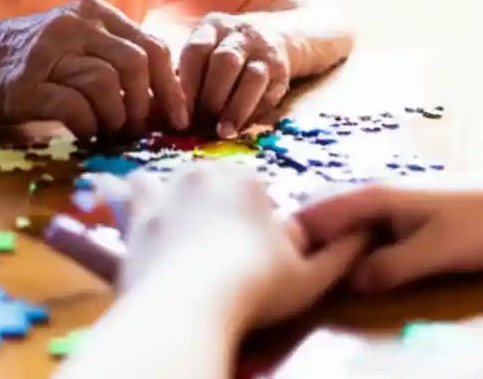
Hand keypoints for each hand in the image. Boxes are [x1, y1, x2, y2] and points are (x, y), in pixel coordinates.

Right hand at [0, 0, 188, 138]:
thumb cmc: (34, 60)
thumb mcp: (78, 42)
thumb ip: (117, 56)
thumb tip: (167, 98)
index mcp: (94, 12)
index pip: (152, 45)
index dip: (171, 85)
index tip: (177, 116)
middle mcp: (74, 24)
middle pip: (135, 62)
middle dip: (146, 104)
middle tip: (140, 130)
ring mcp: (48, 51)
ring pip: (107, 83)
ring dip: (117, 118)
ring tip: (111, 133)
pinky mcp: (27, 83)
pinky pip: (74, 106)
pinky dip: (89, 126)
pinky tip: (86, 133)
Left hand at [120, 165, 367, 328]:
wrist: (190, 305)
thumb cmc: (256, 287)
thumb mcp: (311, 276)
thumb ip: (341, 252)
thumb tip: (366, 233)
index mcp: (246, 181)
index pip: (254, 188)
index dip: (257, 217)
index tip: (256, 249)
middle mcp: (201, 175)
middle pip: (207, 182)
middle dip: (211, 205)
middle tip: (217, 247)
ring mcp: (160, 194)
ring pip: (157, 181)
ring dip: (162, 196)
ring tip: (169, 224)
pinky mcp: (130, 220)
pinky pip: (117, 200)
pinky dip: (118, 207)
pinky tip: (122, 221)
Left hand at [178, 13, 291, 137]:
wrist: (274, 34)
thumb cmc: (223, 52)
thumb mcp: (204, 50)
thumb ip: (185, 75)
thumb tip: (163, 112)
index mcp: (213, 26)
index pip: (197, 50)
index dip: (187, 83)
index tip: (179, 112)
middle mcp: (240, 34)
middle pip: (225, 61)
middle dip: (211, 96)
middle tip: (199, 123)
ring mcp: (265, 50)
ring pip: (253, 77)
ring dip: (236, 108)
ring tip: (222, 132)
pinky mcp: (282, 71)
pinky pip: (270, 93)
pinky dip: (254, 112)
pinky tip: (241, 127)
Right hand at [296, 184, 482, 293]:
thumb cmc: (481, 227)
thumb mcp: (431, 255)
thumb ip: (387, 269)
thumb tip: (347, 283)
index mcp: (377, 196)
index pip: (318, 213)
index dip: (297, 240)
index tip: (287, 269)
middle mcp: (380, 192)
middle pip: (327, 214)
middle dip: (311, 242)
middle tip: (301, 276)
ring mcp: (395, 201)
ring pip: (349, 221)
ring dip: (335, 245)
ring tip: (324, 275)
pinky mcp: (410, 212)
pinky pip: (369, 227)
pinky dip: (357, 244)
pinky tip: (360, 266)